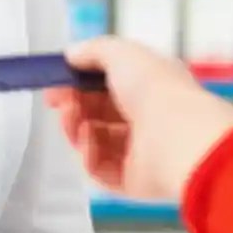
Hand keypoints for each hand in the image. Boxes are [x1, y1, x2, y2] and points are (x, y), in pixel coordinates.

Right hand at [45, 37, 232, 201]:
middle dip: (73, 105)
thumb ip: (93, 51)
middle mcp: (146, 118)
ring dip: (76, 129)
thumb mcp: (122, 53)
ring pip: (94, 142)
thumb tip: (72, 55)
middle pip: (97, 114)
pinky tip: (88, 141)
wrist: (178, 135)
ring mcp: (140, 152)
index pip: (108, 85)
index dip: (79, 82)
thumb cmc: (156, 88)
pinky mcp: (133, 181)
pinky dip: (88, 155)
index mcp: (150, 87)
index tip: (55, 81)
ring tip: (73, 119)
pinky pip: (100, 170)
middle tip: (59, 102)